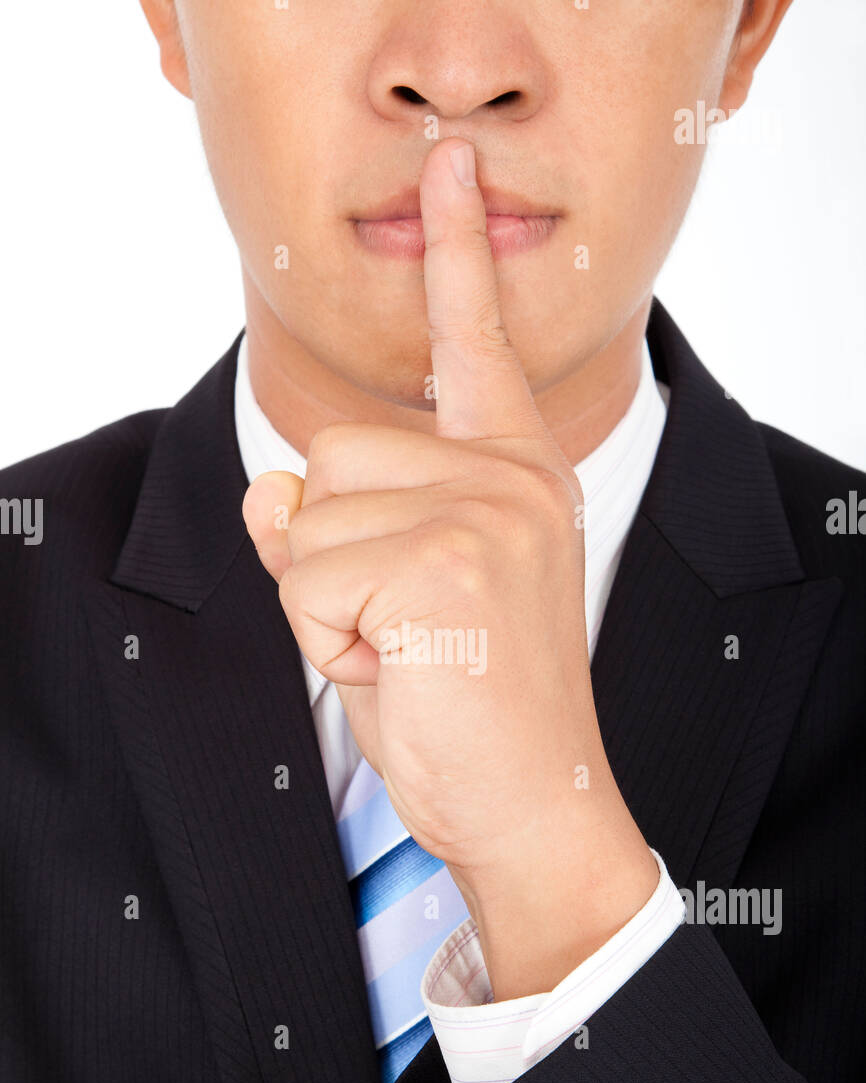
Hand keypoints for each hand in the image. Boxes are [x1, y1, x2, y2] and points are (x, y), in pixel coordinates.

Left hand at [244, 137, 656, 998]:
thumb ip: (341, 525)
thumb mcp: (398, 598)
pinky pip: (306, 574)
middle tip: (404, 627)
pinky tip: (400, 668)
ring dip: (323, 601)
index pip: (477, 348)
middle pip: (330, 456)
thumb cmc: (471, 706)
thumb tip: (269, 490)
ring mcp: (485, 510)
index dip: (461, 256)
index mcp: (516, 474)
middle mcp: (510, 477)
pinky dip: (324, 637)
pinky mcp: (447, 558)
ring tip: (405, 650)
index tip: (454, 166)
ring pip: (307, 516)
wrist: (530, 801)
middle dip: (329, 555)